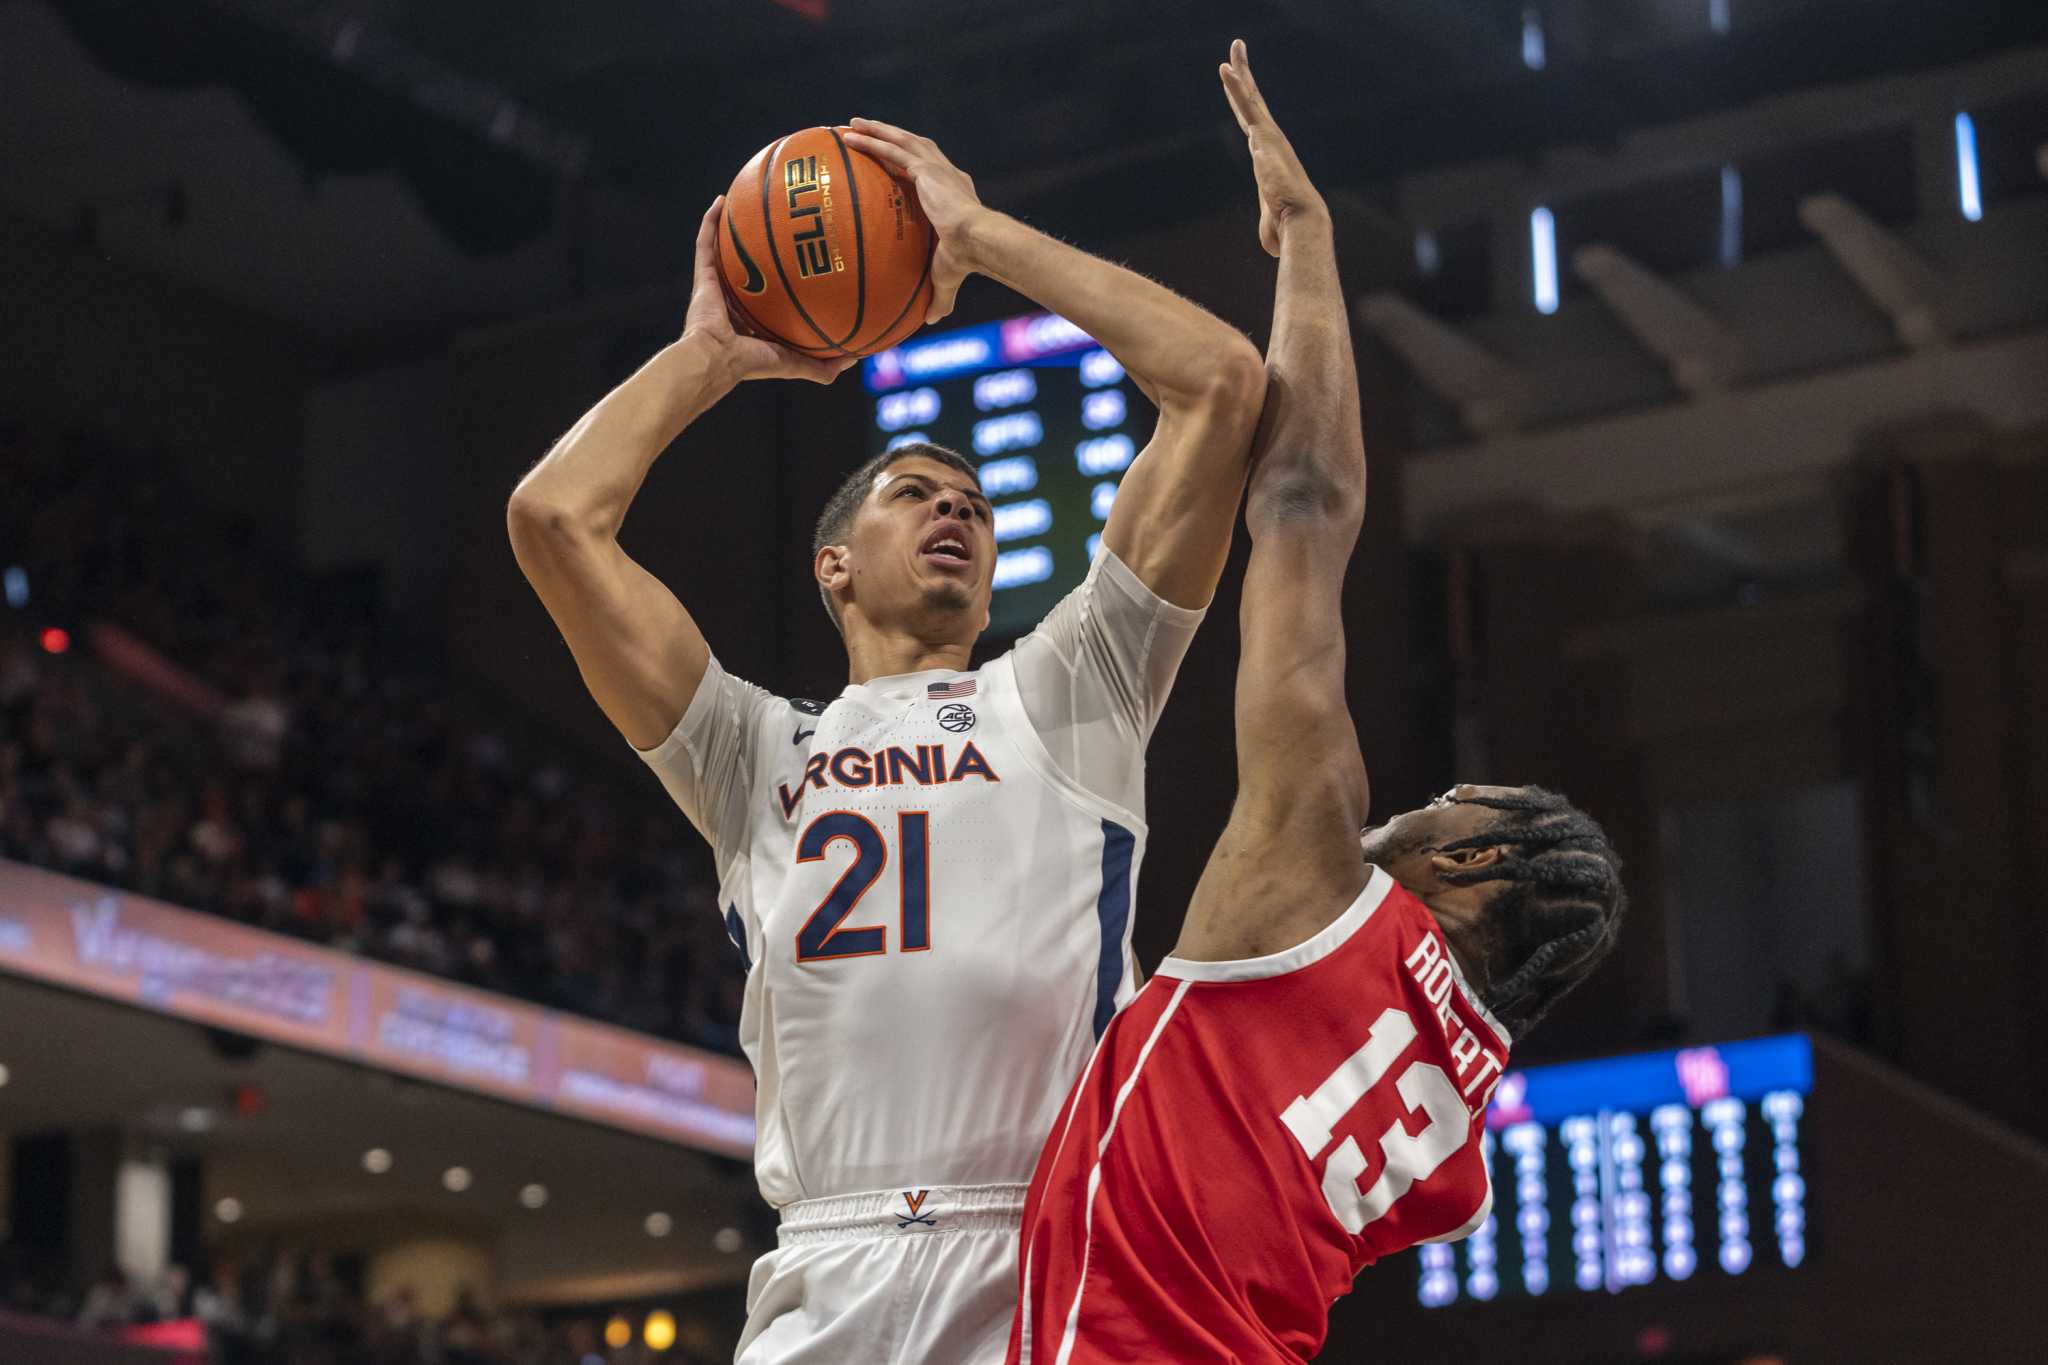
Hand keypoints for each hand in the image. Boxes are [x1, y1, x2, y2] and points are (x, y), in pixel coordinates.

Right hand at [684, 198, 852, 383]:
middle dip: (761, 250)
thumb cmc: (754, 364)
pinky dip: (709, 222)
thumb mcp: (797, 364)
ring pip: (724, 252)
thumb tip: (857, 358)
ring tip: (746, 204)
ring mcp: (716, 287)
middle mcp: (734, 301)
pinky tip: (721, 201)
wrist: (718, 359)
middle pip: (749, 269)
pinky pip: (705, 243)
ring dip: (732, 230)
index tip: (802, 263)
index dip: (783, 282)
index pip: (770, 298)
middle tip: (782, 228)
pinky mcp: (702, 277)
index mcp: (752, 321)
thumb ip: (825, 367)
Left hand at [842, 118, 987, 323]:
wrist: (978, 241)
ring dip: (876, 130)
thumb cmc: (966, 261)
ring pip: (900, 140)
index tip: (893, 161)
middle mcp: (945, 172)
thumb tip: (931, 321)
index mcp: (953, 191)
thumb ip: (938, 295)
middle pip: (912, 145)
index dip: (911, 163)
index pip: (928, 171)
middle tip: (864, 132)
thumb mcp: (946, 278)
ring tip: (851, 125)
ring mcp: (935, 167)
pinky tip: (848, 136)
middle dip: (889, 136)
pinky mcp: (925, 168)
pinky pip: (891, 150)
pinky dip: (870, 141)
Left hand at [1219, 40, 1325, 257]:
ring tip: (1233, 50)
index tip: (1237, 81)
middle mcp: (1269, 141)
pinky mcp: (1263, 139)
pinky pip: (1247, 107)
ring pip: (1250, 100)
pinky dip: (1237, 88)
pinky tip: (1226, 71)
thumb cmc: (1287, 228)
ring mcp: (1267, 138)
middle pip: (1253, 102)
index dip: (1243, 102)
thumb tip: (1274, 244)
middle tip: (1238, 48)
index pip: (1251, 123)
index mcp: (1267, 155)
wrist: (1302, 223)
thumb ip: (1268, 223)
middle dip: (1245, 75)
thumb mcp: (1270, 222)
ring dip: (1239, 75)